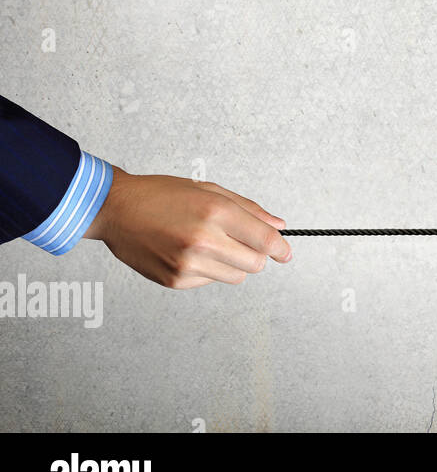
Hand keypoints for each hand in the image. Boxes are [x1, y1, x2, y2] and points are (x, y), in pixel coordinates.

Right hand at [83, 165, 290, 288]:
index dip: (281, 248)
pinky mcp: (175, 280)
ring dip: (232, 264)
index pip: (265, 240)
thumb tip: (278, 226)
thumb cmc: (160, 195)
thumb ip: (248, 209)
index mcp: (215, 212)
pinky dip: (207, 270)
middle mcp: (204, 240)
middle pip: (256, 263)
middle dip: (256, 255)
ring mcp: (188, 263)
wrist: (115, 209)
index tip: (286, 252)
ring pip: (236, 276)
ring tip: (209, 244)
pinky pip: (209, 281)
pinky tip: (187, 252)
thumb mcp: (209, 190)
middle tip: (241, 242)